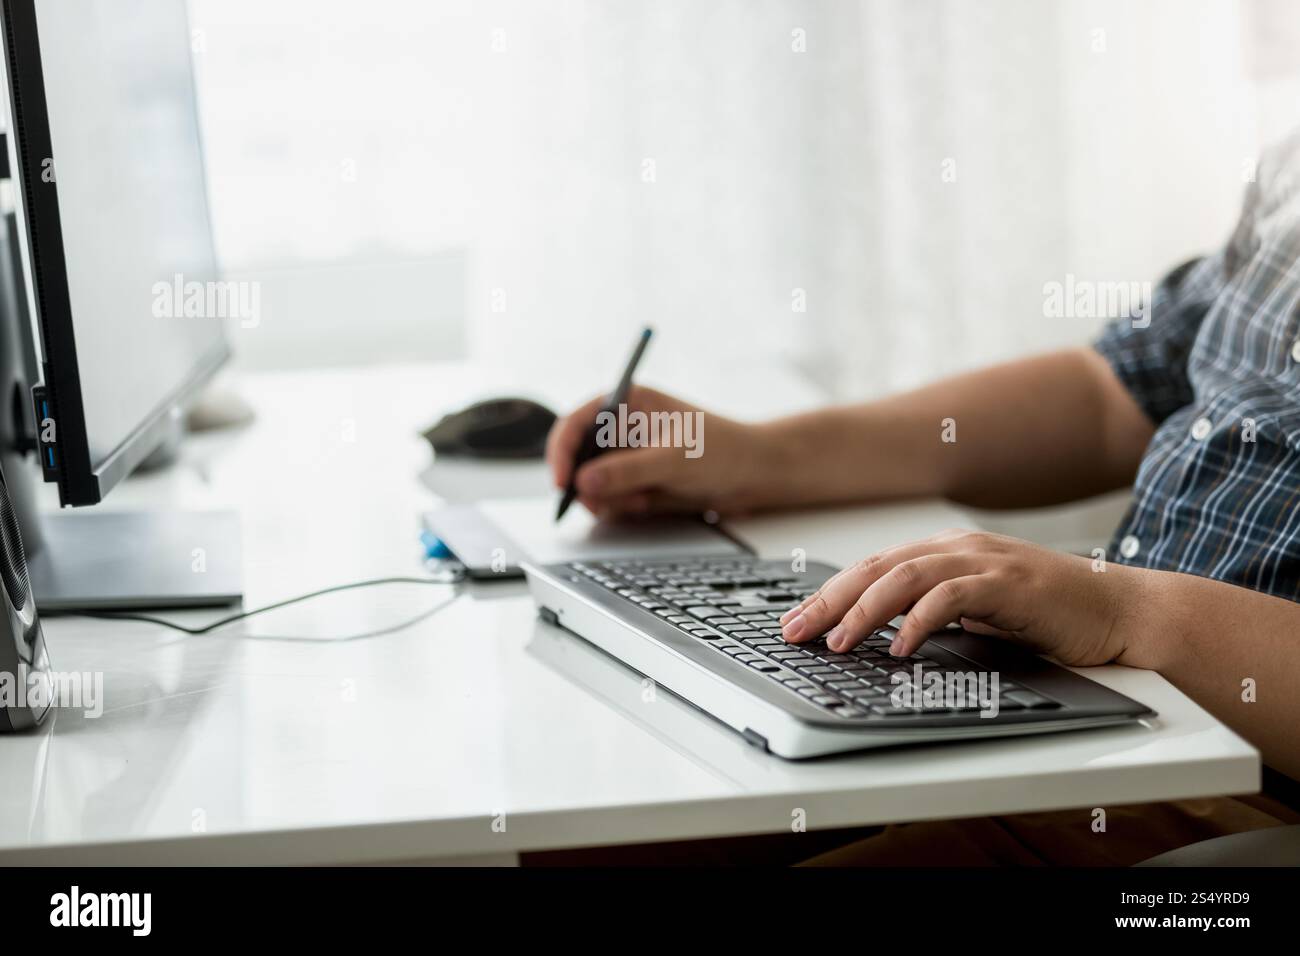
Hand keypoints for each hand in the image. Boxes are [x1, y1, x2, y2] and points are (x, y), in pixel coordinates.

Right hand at [545, 385, 776, 517]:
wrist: (754, 475)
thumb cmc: (723, 449)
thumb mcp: (673, 459)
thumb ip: (628, 471)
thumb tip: (584, 482)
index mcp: (626, 402)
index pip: (576, 423)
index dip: (562, 452)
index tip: (562, 482)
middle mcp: (622, 427)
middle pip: (577, 456)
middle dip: (584, 482)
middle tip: (597, 503)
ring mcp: (627, 456)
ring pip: (591, 483)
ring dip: (607, 498)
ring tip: (640, 500)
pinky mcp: (635, 480)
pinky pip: (610, 499)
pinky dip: (621, 507)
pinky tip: (646, 504)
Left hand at [780, 529, 1143, 666]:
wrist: (1119, 611)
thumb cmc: (1048, 615)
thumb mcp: (977, 611)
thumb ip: (932, 613)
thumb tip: (880, 635)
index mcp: (945, 551)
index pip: (872, 569)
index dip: (829, 595)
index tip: (795, 622)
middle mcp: (958, 548)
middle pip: (876, 568)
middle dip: (829, 601)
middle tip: (795, 631)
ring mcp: (984, 561)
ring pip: (905, 577)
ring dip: (864, 611)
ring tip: (839, 642)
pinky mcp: (1009, 584)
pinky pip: (952, 597)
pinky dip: (921, 620)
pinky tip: (901, 646)